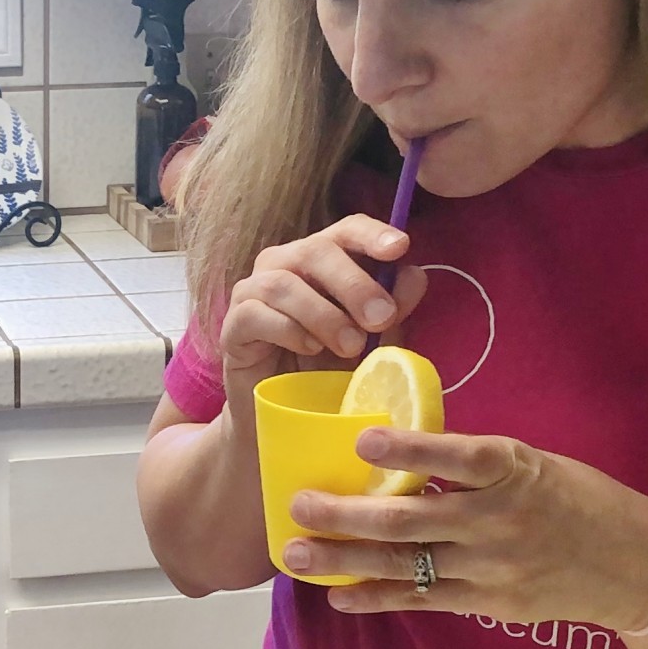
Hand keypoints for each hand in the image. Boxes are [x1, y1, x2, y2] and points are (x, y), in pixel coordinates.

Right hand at [218, 214, 428, 394]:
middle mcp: (284, 265)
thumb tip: (414, 275)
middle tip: (381, 317)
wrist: (286, 417)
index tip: (399, 247)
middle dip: (354, 283)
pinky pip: (256, 313)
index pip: (345, 230)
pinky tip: (310, 349)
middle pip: (316, 250)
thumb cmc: (330, 372)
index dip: (371, 234)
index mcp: (321, 261)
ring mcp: (252, 292)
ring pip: (284, 283)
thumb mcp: (373, 343)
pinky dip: (289, 329)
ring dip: (324, 314)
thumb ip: (393, 311)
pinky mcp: (232, 326)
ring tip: (351, 346)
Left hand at [283, 428, 647, 630]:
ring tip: (296, 556)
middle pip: (412, 518)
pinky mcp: (488, 603)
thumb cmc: (575, 500)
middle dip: (347, 514)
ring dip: (345, 561)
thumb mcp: (533, 465)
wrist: (633, 566)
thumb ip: (475, 466)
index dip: (411, 448)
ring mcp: (492, 567)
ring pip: (405, 564)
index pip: (459, 456)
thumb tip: (401, 453)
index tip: (363, 439)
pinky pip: (422, 599)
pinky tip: (339, 595)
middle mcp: (501, 520)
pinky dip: (377, 597)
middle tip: (297, 505)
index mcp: (515, 470)